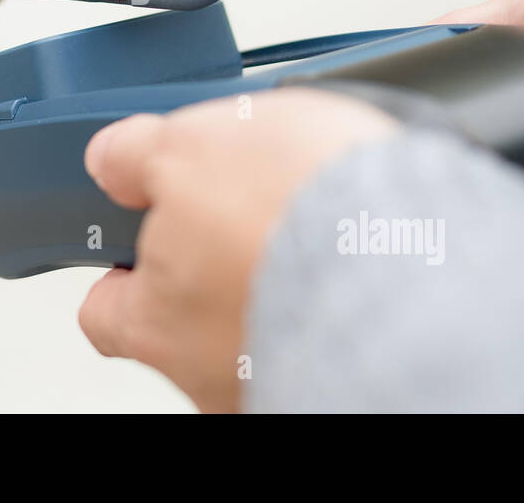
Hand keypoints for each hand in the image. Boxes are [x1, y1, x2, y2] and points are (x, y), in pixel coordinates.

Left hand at [78, 89, 397, 412]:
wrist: (417, 258)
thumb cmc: (298, 215)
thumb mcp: (188, 146)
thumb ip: (135, 156)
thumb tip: (112, 158)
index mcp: (156, 323)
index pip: (106, 308)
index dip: (121, 264)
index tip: (144, 228)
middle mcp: (211, 372)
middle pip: (188, 314)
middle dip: (213, 259)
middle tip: (249, 205)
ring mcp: (278, 378)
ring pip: (261, 321)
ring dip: (282, 275)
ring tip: (319, 220)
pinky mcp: (344, 372)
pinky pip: (327, 327)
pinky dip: (337, 293)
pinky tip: (358, 250)